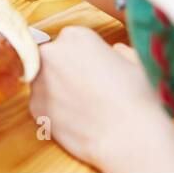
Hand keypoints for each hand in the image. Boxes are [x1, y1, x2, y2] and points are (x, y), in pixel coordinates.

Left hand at [29, 26, 173, 172]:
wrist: (129, 137)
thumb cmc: (139, 99)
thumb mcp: (136, 65)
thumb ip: (121, 53)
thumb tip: (118, 50)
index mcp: (75, 35)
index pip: (70, 42)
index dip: (84, 59)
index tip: (96, 72)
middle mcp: (50, 52)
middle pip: (52, 58)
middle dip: (64, 71)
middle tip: (87, 90)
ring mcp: (38, 79)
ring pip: (44, 81)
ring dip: (57, 91)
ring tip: (84, 108)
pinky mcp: (34, 106)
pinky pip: (42, 104)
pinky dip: (54, 111)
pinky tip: (77, 121)